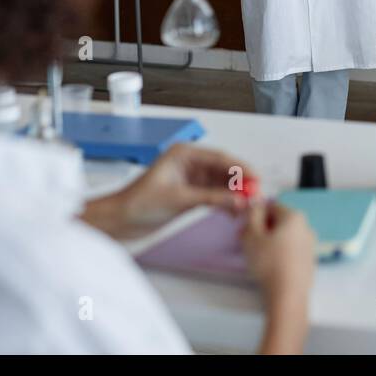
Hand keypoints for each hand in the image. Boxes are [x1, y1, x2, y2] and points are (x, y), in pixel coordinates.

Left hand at [80, 144, 253, 239]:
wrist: (118, 221)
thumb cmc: (138, 203)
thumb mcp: (179, 199)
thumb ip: (211, 199)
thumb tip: (239, 200)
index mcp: (185, 154)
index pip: (221, 158)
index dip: (242, 169)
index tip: (256, 180)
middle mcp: (190, 164)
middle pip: (225, 170)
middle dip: (242, 183)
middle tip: (257, 195)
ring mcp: (192, 180)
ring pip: (222, 184)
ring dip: (235, 195)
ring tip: (248, 207)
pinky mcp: (191, 195)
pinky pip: (215, 196)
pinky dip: (226, 203)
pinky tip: (235, 212)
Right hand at [240, 201, 316, 304]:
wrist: (288, 295)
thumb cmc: (268, 262)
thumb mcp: (252, 236)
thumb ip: (252, 216)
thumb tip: (256, 206)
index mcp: (294, 217)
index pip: (271, 206)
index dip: (256, 216)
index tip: (246, 231)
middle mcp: (307, 227)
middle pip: (280, 222)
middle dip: (263, 230)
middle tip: (249, 245)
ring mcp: (311, 245)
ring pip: (285, 237)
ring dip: (271, 243)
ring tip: (259, 259)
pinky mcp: (310, 261)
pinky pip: (292, 251)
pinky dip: (281, 255)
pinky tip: (272, 268)